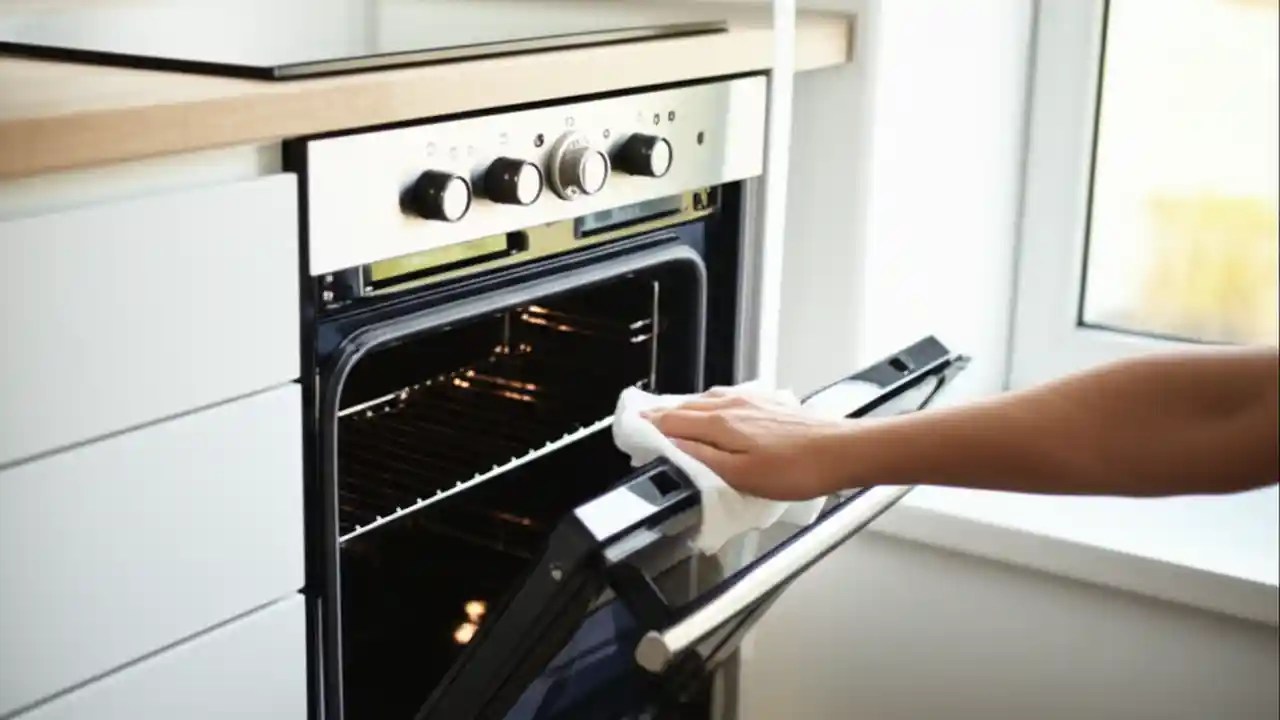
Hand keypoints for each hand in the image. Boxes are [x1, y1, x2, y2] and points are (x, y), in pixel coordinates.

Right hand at [642, 389, 851, 500]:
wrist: (842, 452)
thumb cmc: (797, 469)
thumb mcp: (741, 475)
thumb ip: (703, 459)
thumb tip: (672, 448)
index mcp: (721, 423)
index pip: (671, 421)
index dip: (648, 428)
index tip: (631, 433)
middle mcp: (733, 405)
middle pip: (685, 407)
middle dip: (660, 416)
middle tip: (642, 425)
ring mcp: (752, 401)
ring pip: (705, 401)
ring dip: (683, 409)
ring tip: (670, 419)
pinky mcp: (769, 404)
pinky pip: (726, 400)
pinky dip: (708, 406)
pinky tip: (714, 413)